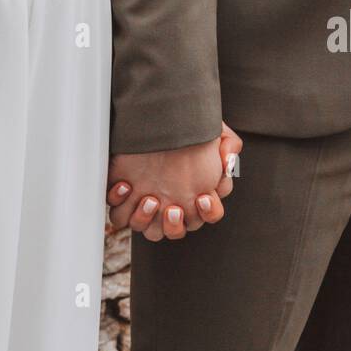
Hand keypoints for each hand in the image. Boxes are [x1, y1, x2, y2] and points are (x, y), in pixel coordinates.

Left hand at [106, 124, 242, 241]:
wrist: (153, 119)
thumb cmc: (185, 127)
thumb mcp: (213, 130)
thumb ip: (229, 145)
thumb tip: (228, 163)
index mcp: (196, 195)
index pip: (208, 216)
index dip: (208, 211)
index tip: (203, 197)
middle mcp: (173, 204)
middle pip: (175, 231)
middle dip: (174, 223)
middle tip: (172, 208)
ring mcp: (147, 203)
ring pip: (149, 231)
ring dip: (147, 219)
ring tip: (149, 199)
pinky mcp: (125, 197)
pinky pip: (120, 215)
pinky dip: (122, 205)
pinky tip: (126, 185)